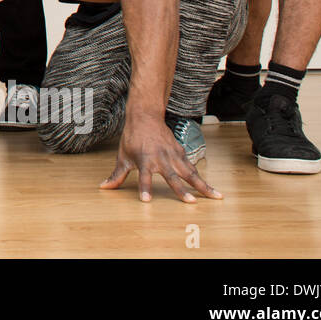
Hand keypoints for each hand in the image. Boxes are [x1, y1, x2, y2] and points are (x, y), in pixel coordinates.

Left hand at [101, 114, 221, 202]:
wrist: (145, 117)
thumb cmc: (132, 138)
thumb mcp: (122, 156)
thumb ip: (117, 174)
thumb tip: (104, 187)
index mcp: (144, 160)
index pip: (143, 177)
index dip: (144, 188)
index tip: (146, 201)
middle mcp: (161, 159)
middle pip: (173, 177)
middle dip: (182, 190)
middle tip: (191, 202)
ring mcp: (173, 155)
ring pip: (191, 173)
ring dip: (203, 185)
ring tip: (217, 196)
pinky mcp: (181, 152)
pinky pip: (192, 167)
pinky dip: (201, 178)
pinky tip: (211, 188)